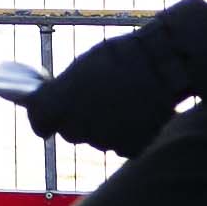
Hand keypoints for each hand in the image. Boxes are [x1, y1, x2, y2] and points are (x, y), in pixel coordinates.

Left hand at [25, 32, 185, 155]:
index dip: (43, 118)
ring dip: (105, 125)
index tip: (48, 117)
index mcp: (60, 102)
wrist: (167, 63)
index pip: (39, 121)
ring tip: (124, 102)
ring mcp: (105, 140)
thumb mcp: (85, 64)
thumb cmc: (124, 56)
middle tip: (96, 100)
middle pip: (71, 131)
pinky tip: (139, 113)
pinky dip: (127, 133)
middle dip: (79, 119)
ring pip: (98, 138)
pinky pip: (122, 145)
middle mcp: (78, 126)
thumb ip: (66, 88)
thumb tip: (57, 98)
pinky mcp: (130, 149)